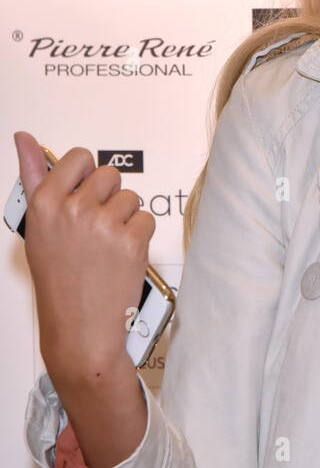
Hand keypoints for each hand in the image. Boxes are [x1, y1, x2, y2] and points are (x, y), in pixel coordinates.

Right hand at [12, 130, 155, 387]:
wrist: (79, 329)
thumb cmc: (57, 280)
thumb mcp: (36, 228)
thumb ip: (35, 177)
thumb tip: (24, 137)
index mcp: (45, 202)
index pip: (80, 157)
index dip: (87, 176)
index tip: (84, 195)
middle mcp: (74, 208)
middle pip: (110, 175)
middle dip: (108, 198)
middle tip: (95, 229)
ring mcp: (104, 224)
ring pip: (131, 198)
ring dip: (125, 219)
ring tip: (107, 248)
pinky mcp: (131, 240)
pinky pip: (147, 219)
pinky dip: (139, 237)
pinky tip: (121, 257)